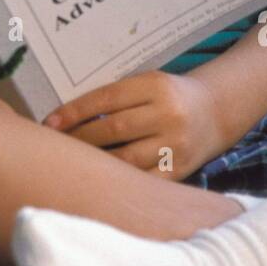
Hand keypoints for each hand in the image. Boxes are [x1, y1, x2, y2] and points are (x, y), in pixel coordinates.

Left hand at [42, 70, 225, 177]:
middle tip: (55, 145)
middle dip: (80, 138)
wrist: (216, 111)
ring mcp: (176, 145)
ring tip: (72, 164)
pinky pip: (143, 181)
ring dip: (94, 163)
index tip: (50, 122)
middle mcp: (168, 114)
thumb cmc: (170, 95)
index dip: (75, 111)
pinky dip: (119, 183)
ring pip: (125, 159)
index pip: (106, 98)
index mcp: (156, 86)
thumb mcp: (148, 83)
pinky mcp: (181, 170)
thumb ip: (117, 97)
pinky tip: (100, 181)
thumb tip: (69, 118)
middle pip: (113, 129)